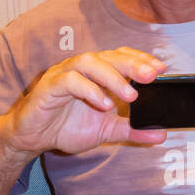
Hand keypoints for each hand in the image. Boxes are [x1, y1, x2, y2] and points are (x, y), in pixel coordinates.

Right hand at [2, 47, 167, 155]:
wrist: (33, 138)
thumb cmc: (66, 127)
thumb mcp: (106, 131)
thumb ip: (132, 130)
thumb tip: (161, 135)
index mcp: (97, 74)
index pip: (121, 56)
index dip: (141, 59)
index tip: (161, 70)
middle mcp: (83, 69)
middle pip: (110, 56)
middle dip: (133, 64)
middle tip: (152, 77)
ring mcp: (65, 74)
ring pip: (90, 63)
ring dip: (113, 77)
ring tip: (131, 95)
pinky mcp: (50, 85)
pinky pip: (70, 81)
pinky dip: (89, 90)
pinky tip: (104, 104)